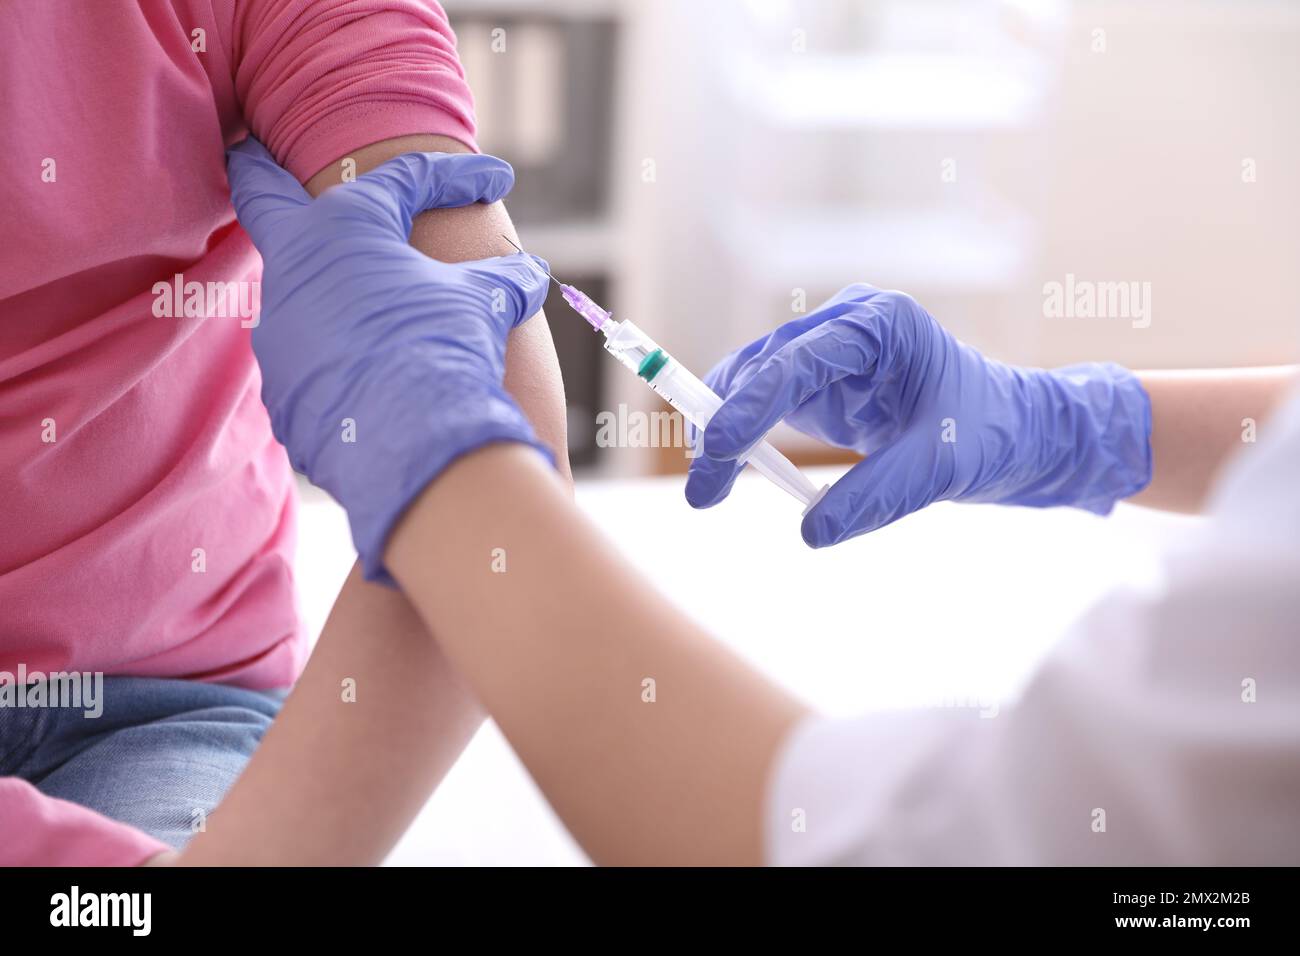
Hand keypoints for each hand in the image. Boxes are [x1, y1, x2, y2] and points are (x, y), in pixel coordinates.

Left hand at [226, 137, 551, 581]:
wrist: (413, 442)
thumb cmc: (444, 349)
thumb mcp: (486, 303)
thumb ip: (504, 278)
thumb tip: (530, 274)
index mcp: (345, 225)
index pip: (401, 181)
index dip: (457, 177)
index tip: (499, 180)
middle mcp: (293, 268)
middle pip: (263, 196)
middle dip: (260, 166)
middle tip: (249, 146)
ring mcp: (277, 330)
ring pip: (289, 291)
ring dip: (318, 289)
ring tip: (351, 300)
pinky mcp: (280, 389)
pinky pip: (307, 361)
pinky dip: (336, 361)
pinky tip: (368, 378)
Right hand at [686, 284, 1151, 546]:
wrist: (1013, 433)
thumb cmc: (989, 434)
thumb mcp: (942, 467)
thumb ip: (879, 494)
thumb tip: (811, 532)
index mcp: (880, 325)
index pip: (798, 359)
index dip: (752, 404)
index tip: (719, 449)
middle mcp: (845, 329)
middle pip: (761, 366)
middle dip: (724, 424)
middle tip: (703, 488)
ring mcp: (828, 354)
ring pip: (753, 384)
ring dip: (725, 433)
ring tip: (709, 489)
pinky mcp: (819, 385)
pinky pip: (766, 406)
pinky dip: (744, 439)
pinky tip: (730, 473)